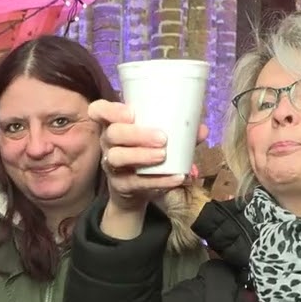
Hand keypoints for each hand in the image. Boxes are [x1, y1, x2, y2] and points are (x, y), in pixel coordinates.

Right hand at [90, 99, 206, 214]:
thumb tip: (202, 129)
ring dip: (141, 155)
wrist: (135, 191)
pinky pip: (136, 182)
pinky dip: (158, 180)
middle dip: (136, 134)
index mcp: (113, 125)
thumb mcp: (157, 140)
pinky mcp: (121, 185)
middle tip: (162, 138)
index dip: (111, 109)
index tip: (131, 112)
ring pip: (118, 157)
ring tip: (163, 155)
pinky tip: (176, 177)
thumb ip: (179, 133)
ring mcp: (111, 165)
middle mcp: (108, 143)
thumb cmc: (146, 154)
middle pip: (113, 134)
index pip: (98, 110)